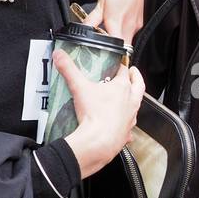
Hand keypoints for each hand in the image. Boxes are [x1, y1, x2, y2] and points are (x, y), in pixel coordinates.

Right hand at [56, 50, 144, 178]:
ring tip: (126, 98)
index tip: (117, 64)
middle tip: (133, 73)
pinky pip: (130, 126)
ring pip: (136, 105)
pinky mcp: (126, 132)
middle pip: (138, 85)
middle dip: (136, 78)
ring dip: (133, 100)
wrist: (99, 142)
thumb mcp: (79, 87)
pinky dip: (126, 124)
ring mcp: (130, 118)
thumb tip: (60, 55)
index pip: (124, 71)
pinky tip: (120, 124)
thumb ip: (69, 69)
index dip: (121, 66)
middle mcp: (131, 102)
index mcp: (122, 88)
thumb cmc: (94, 115)